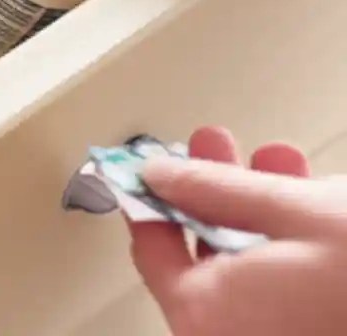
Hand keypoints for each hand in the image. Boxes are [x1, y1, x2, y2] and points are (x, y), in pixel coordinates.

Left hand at [131, 126, 346, 334]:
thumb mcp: (295, 209)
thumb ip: (214, 189)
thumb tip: (160, 176)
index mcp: (207, 319)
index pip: (152, 252)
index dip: (152, 198)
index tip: (152, 164)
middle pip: (201, 258)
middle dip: (212, 191)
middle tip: (215, 143)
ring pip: (246, 269)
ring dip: (255, 208)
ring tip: (275, 157)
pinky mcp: (306, 333)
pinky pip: (280, 291)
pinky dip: (285, 246)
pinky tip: (307, 196)